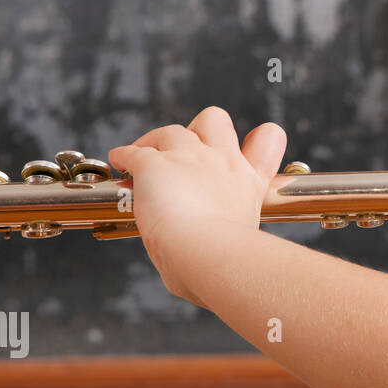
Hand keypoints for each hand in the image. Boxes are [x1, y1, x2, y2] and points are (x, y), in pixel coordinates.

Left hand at [107, 106, 286, 307]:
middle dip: (199, 129)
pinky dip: (125, 155)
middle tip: (183, 153)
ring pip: (172, 130)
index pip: (268, 138)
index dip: (254, 140)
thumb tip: (201, 269)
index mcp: (248, 182)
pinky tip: (119, 163)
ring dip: (156, 142)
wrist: (209, 253)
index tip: (237, 152)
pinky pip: (134, 151)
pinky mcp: (154, 165)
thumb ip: (226, 243)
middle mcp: (224, 162)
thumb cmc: (226, 263)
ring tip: (143, 157)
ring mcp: (188, 159)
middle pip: (216, 119)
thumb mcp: (241, 243)